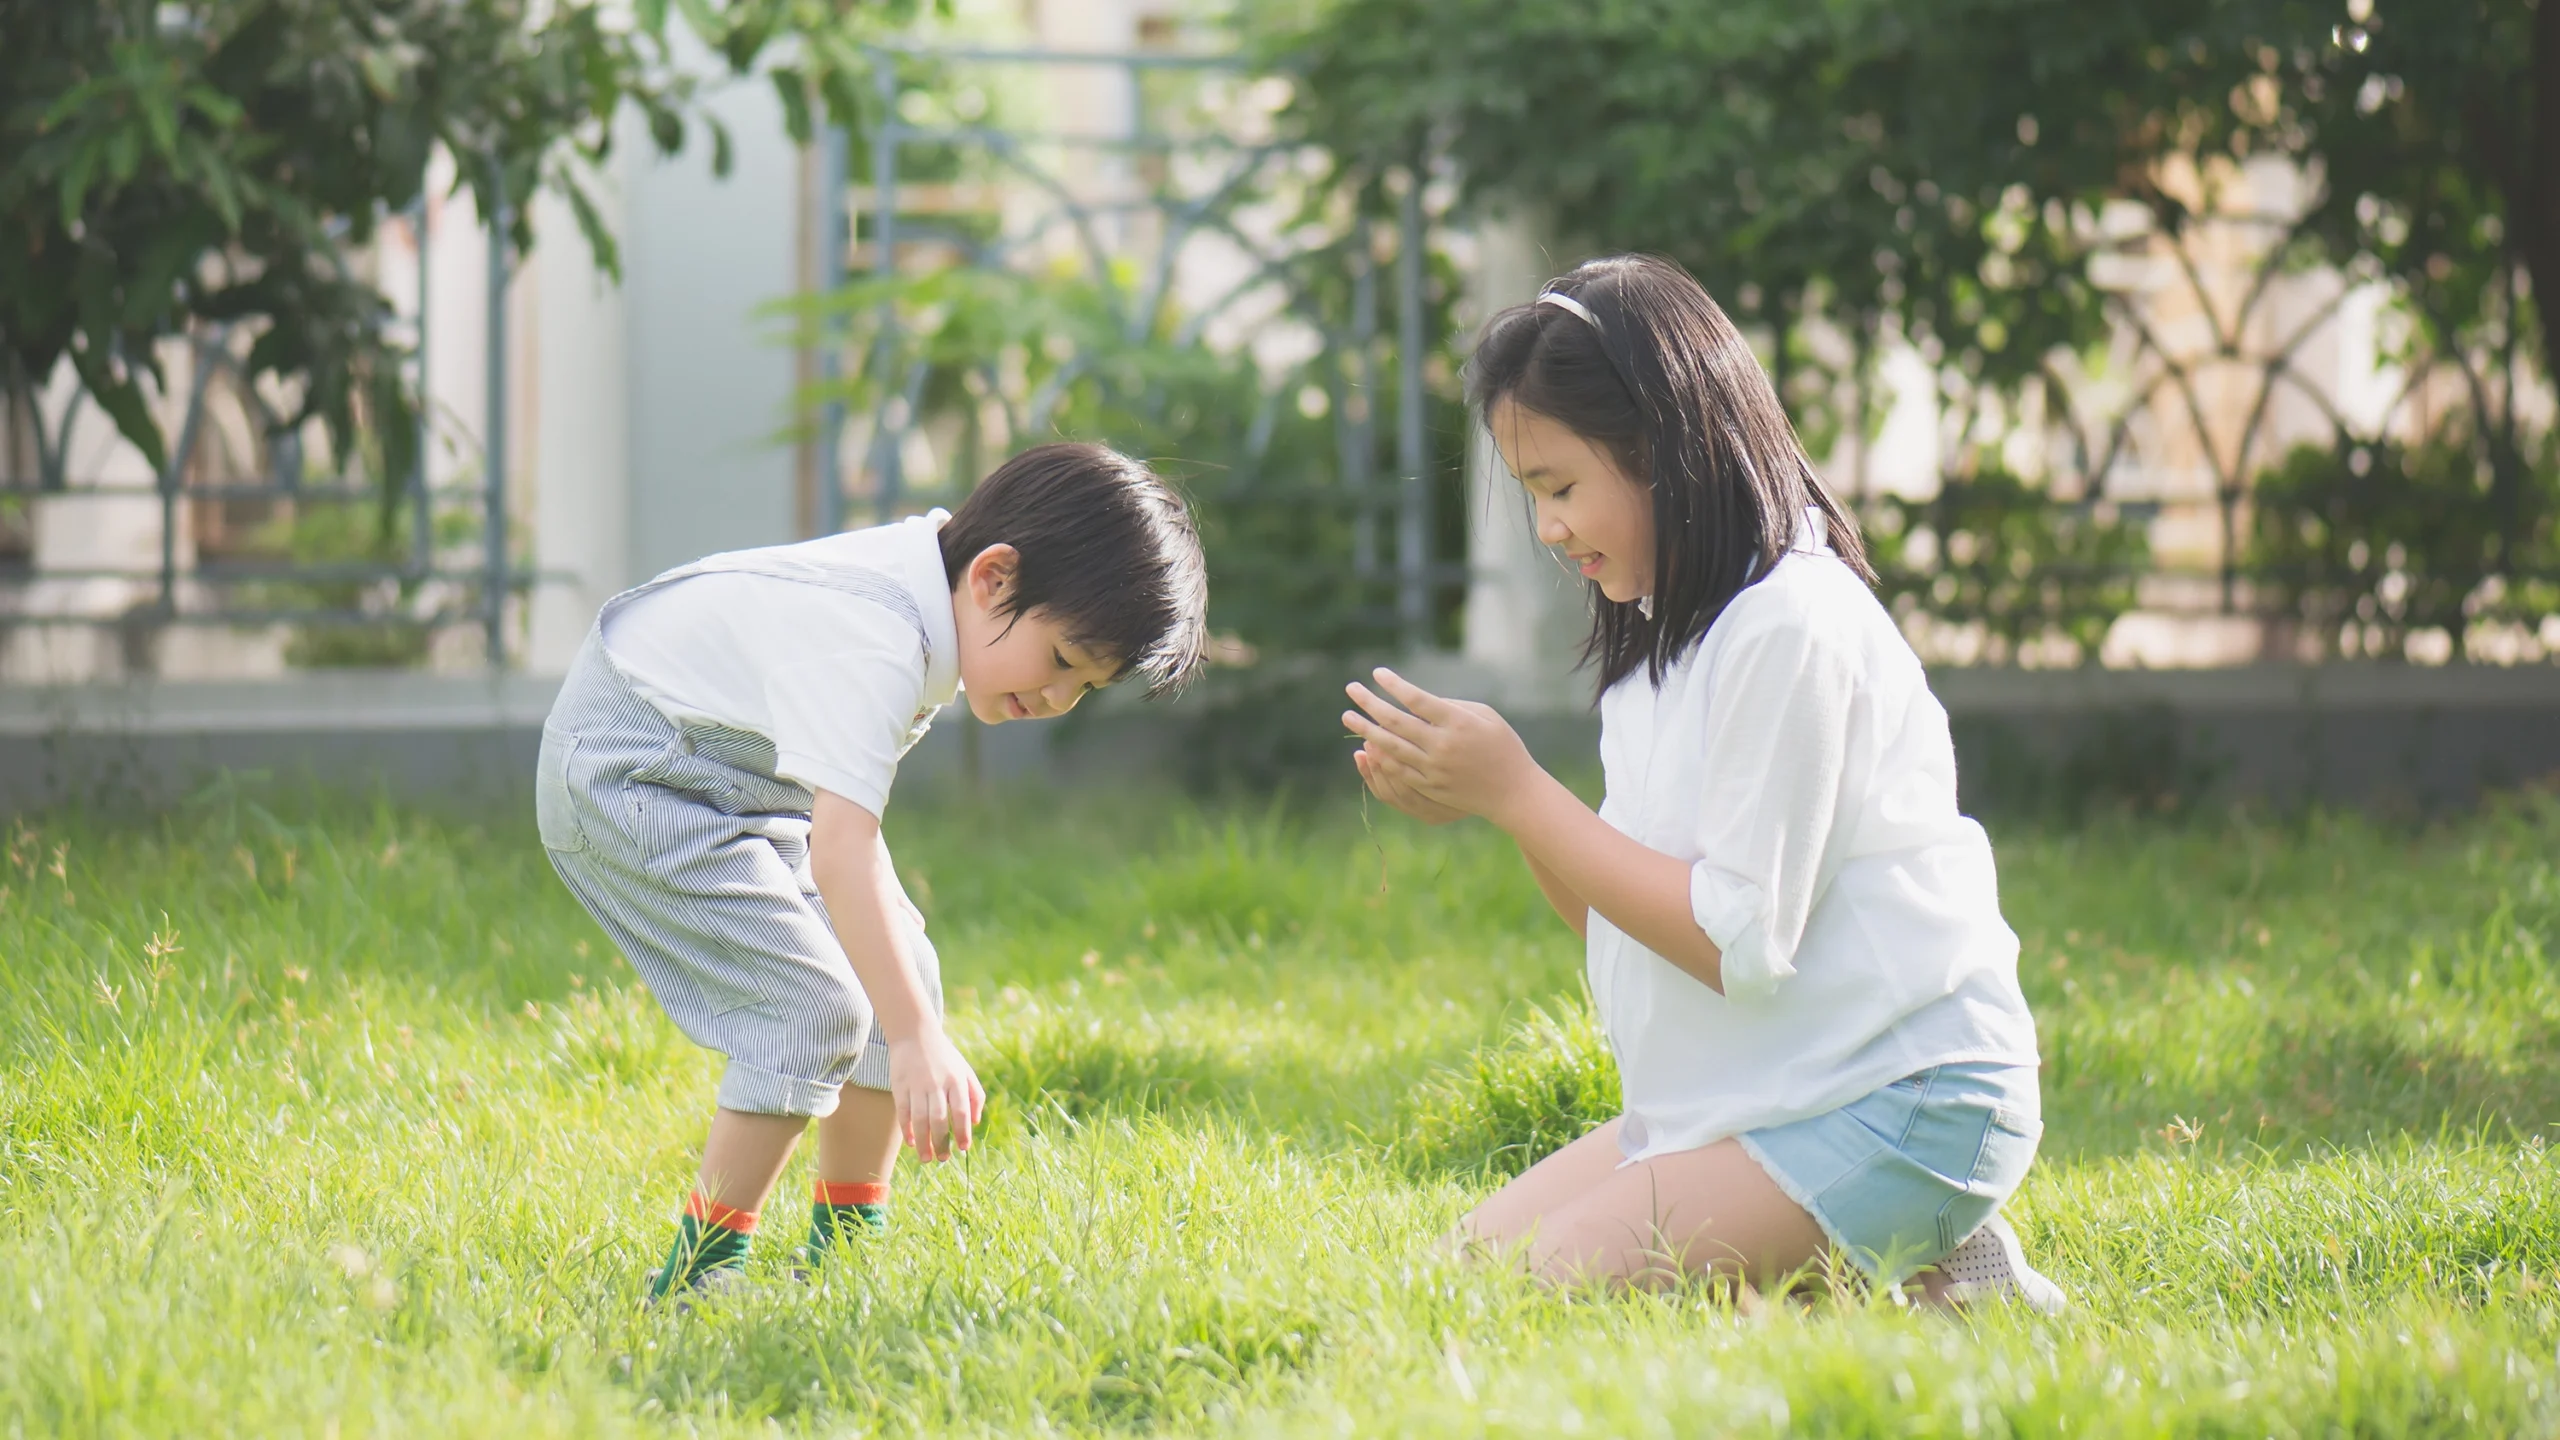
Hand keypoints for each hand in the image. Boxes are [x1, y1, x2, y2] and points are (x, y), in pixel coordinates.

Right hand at [888, 1025, 984, 1161]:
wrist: (915, 1034)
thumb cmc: (945, 1057)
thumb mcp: (965, 1071)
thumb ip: (975, 1095)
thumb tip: (975, 1123)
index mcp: (956, 1080)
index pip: (961, 1112)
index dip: (962, 1132)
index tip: (963, 1148)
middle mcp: (936, 1083)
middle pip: (939, 1119)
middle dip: (941, 1142)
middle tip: (943, 1159)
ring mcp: (916, 1085)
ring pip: (920, 1119)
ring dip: (923, 1142)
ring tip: (926, 1158)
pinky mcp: (899, 1086)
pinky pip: (903, 1112)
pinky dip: (907, 1129)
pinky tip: (911, 1142)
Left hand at [1341, 667, 1544, 824]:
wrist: (1513, 791)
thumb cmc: (1503, 746)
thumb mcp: (1486, 716)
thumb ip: (1451, 706)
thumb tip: (1417, 700)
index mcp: (1458, 722)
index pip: (1417, 699)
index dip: (1394, 684)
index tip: (1377, 673)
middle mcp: (1443, 745)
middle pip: (1396, 721)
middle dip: (1370, 703)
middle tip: (1350, 689)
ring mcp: (1434, 768)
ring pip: (1391, 746)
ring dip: (1366, 729)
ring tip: (1348, 716)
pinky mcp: (1430, 786)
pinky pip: (1398, 770)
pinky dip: (1380, 757)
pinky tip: (1366, 745)